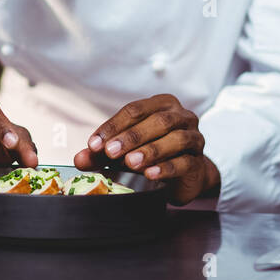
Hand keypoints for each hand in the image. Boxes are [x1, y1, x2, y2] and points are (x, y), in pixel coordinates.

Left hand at [74, 94, 219, 204]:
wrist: (184, 174)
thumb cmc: (152, 154)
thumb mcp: (124, 151)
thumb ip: (102, 153)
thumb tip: (80, 158)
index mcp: (162, 105)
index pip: (136, 110)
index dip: (114, 126)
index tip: (94, 144)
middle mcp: (181, 116)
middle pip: (157, 121)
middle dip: (132, 137)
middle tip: (110, 152)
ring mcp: (194, 138)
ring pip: (175, 139)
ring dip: (150, 150)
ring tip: (131, 162)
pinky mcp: (198, 162)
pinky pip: (185, 162)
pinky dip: (166, 167)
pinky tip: (151, 174)